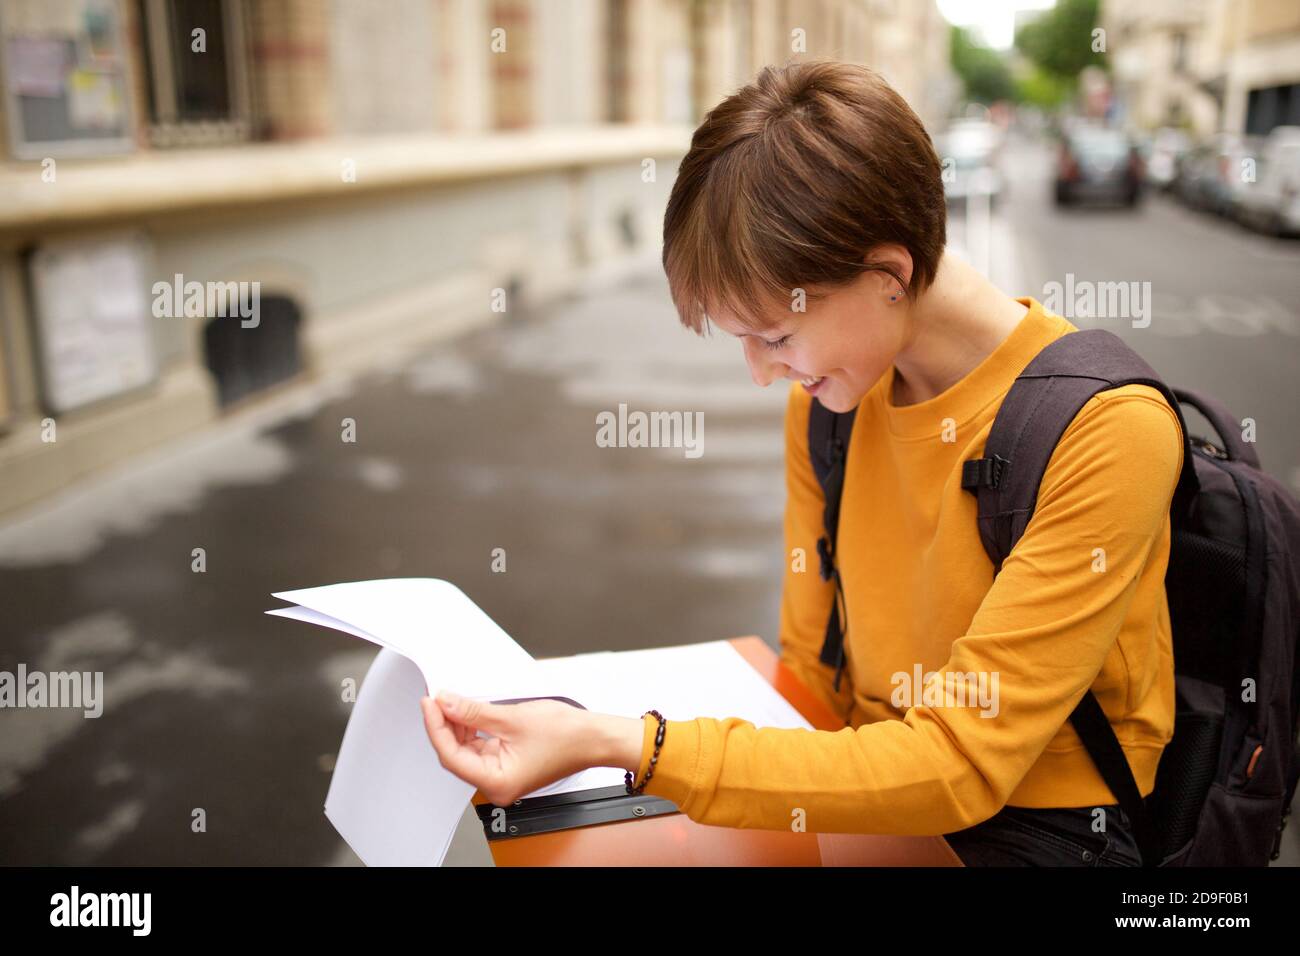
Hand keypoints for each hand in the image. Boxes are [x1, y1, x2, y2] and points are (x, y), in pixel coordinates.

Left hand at [421, 691, 643, 805]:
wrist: (594, 737)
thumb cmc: (567, 735)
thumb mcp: (512, 717)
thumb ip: (473, 711)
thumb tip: (446, 703)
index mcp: (497, 782)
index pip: (451, 756)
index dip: (436, 727)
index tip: (430, 703)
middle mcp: (497, 784)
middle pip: (456, 754)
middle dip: (445, 724)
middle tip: (436, 697)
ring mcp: (502, 774)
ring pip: (466, 749)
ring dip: (458, 725)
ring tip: (451, 700)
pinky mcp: (507, 763)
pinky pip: (481, 746)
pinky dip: (472, 728)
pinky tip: (467, 711)